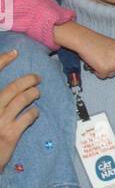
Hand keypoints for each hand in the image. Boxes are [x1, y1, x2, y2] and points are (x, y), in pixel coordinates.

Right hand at [0, 49, 39, 172]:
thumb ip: (0, 102)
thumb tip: (12, 91)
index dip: (2, 61)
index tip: (13, 53)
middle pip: (12, 88)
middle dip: (27, 80)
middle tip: (37, 78)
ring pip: (21, 100)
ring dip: (33, 94)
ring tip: (37, 93)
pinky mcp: (10, 134)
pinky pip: (27, 117)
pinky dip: (33, 113)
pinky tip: (35, 113)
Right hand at [56, 24, 114, 78]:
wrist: (84, 40)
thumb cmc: (96, 41)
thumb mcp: (113, 45)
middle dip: (113, 68)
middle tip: (103, 61)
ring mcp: (114, 65)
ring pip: (112, 74)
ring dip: (105, 70)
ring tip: (98, 60)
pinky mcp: (105, 70)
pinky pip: (103, 76)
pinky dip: (98, 72)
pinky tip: (94, 64)